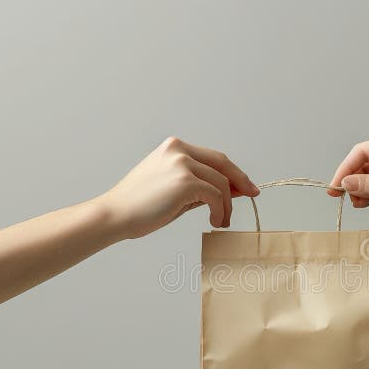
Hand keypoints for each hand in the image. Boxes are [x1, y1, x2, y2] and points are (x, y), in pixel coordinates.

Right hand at [98, 137, 259, 238]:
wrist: (116, 215)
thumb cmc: (141, 207)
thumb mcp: (175, 190)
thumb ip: (201, 186)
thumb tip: (232, 190)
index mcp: (174, 147)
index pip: (213, 157)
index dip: (232, 172)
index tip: (245, 186)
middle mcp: (178, 149)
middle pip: (222, 163)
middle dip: (240, 180)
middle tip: (253, 194)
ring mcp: (181, 163)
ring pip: (221, 182)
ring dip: (227, 204)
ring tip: (221, 221)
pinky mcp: (185, 181)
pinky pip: (215, 195)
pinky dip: (220, 210)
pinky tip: (215, 222)